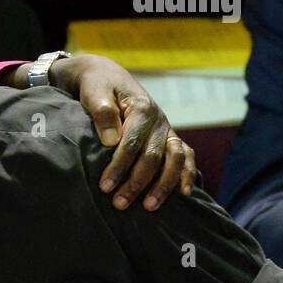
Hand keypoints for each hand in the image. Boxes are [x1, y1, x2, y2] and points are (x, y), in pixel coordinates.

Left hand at [34, 54, 196, 209]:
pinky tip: (184, 194)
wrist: (107, 75)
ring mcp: (166, 128)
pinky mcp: (168, 136)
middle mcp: (159, 119)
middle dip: (136, 182)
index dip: (119, 166)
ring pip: (174, 159)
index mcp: (141, 108)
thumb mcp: (94, 92)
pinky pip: (186, 156)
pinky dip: (188, 174)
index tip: (104, 186)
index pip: (131, 143)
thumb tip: (111, 140)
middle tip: (118, 204)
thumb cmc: (97, 86)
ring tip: (148, 207)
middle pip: (153, 156)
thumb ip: (102, 112)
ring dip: (163, 185)